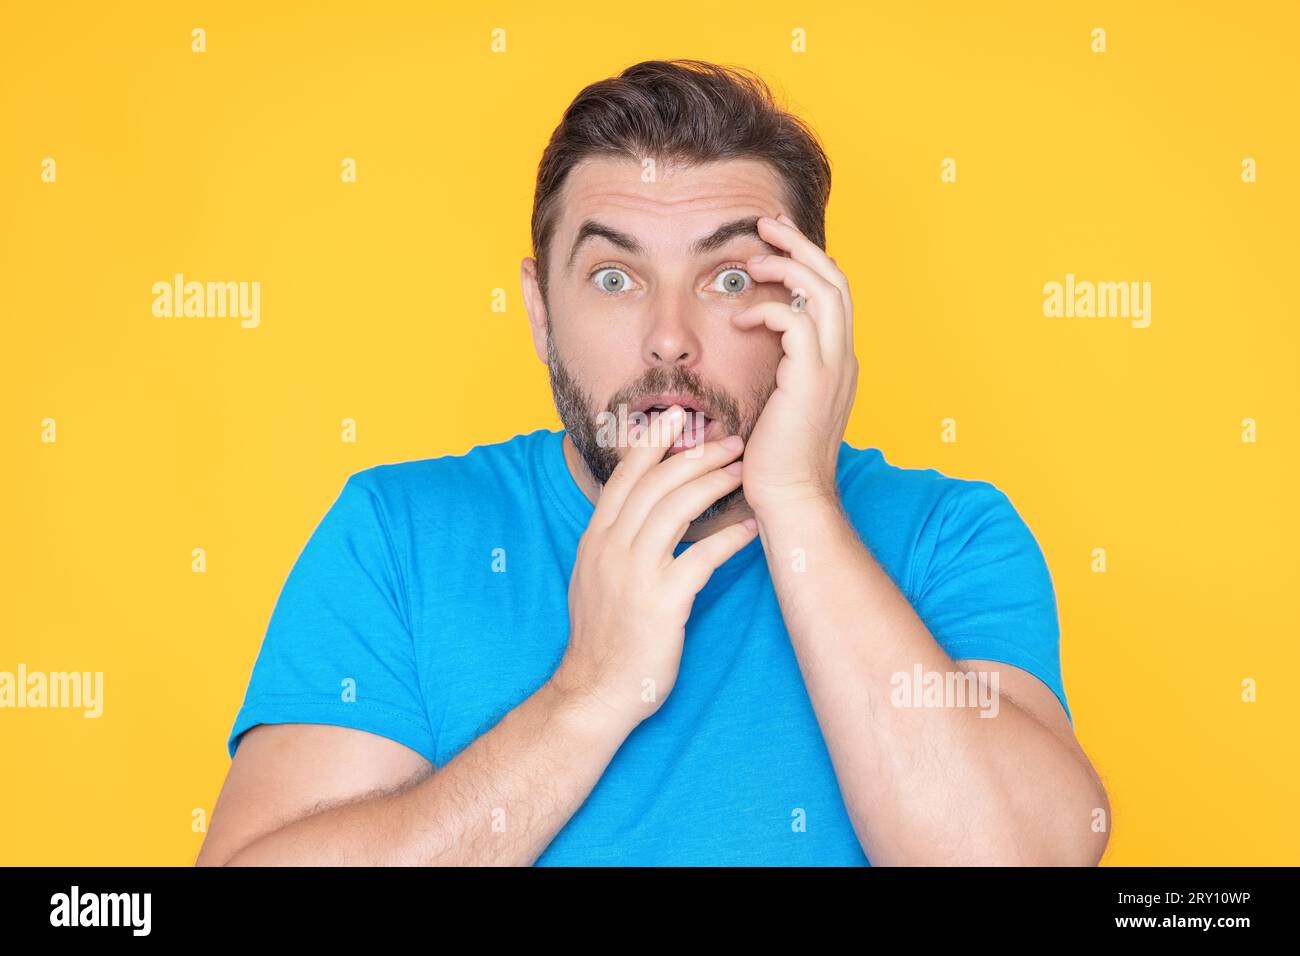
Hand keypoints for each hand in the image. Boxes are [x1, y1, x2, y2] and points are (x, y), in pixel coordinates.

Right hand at [551, 405, 758, 729]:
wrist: (594, 691)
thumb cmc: (604, 638)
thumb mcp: (595, 579)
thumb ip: (614, 542)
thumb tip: (639, 511)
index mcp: (596, 539)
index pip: (624, 477)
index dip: (652, 443)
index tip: (677, 417)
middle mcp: (611, 549)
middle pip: (656, 484)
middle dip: (696, 455)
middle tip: (730, 440)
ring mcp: (634, 574)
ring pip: (677, 510)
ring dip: (714, 483)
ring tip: (744, 470)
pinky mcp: (662, 603)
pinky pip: (701, 557)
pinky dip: (729, 538)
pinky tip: (751, 527)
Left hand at [731, 213, 857, 512]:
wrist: (791, 499)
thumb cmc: (777, 460)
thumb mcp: (780, 404)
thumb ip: (779, 370)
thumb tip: (756, 345)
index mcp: (839, 362)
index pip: (835, 294)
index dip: (810, 261)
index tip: (775, 243)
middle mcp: (844, 359)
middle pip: (836, 279)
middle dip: (800, 245)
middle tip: (764, 225)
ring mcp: (833, 369)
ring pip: (823, 291)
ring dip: (786, 267)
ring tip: (750, 263)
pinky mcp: (812, 381)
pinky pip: (797, 321)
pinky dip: (768, 310)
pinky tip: (740, 320)